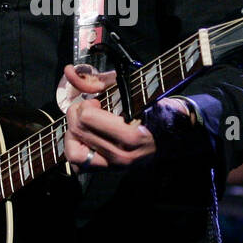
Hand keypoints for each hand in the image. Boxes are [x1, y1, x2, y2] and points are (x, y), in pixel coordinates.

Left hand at [61, 63, 189, 170]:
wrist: (173, 134)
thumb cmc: (153, 109)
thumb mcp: (131, 90)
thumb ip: (98, 81)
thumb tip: (69, 71)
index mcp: (132, 136)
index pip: (88, 118)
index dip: (86, 104)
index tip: (96, 101)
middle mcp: (123, 156)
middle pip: (78, 131)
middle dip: (77, 114)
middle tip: (88, 107)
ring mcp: (115, 167)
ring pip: (74, 153)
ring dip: (73, 134)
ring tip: (83, 124)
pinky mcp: (109, 171)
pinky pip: (81, 166)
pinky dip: (77, 150)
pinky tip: (85, 138)